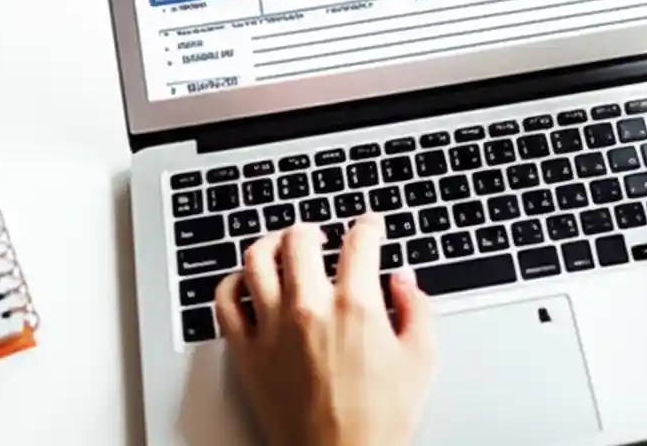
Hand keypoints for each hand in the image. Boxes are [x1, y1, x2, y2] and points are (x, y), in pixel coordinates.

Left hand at [214, 216, 436, 445]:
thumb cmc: (379, 421)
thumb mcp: (421, 359)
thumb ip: (416, 309)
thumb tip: (404, 280)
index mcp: (355, 306)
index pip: (359, 241)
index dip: (369, 225)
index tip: (371, 226)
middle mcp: (309, 308)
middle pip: (300, 239)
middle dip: (314, 229)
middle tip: (322, 236)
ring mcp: (272, 328)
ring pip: (257, 259)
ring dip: (273, 243)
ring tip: (283, 246)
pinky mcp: (246, 352)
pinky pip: (226, 301)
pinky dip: (234, 282)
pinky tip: (247, 282)